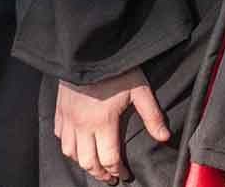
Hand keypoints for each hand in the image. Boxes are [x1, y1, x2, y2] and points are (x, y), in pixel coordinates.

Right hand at [54, 71, 168, 184]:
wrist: (90, 51)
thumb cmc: (117, 70)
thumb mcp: (140, 90)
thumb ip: (152, 116)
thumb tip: (165, 137)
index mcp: (103, 123)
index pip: (109, 159)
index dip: (118, 171)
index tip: (125, 175)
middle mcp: (82, 126)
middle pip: (87, 161)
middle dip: (100, 173)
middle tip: (111, 177)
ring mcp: (68, 119)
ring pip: (70, 153)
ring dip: (83, 163)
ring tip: (94, 165)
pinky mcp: (59, 111)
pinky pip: (60, 137)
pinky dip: (68, 146)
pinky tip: (77, 145)